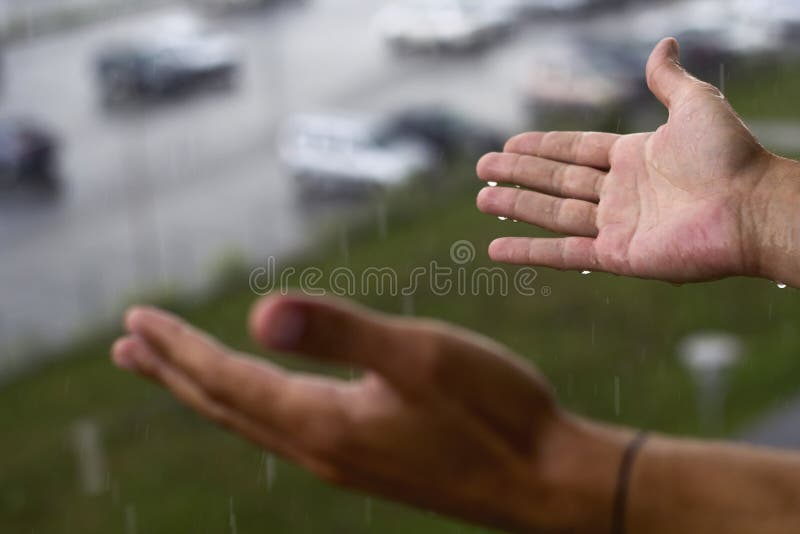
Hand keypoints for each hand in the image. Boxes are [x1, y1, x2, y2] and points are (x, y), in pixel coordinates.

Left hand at [111, 295, 626, 532]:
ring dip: (208, 389)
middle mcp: (320, 447)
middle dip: (173, 371)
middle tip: (128, 344)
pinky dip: (252, 402)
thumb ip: (340, 331)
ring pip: (253, 419)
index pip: (225, 381)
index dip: (177, 349)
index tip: (134, 320)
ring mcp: (344, 458)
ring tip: (176, 367)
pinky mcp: (369, 458)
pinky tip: (264, 396)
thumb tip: (259, 311)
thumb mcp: (419, 357)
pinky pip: (286, 428)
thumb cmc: (493, 412)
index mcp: (322, 422)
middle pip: (224, 405)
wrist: (545, 481)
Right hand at [476, 38, 781, 282]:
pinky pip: (564, 253)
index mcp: (633, 157)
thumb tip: (664, 44)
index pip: (574, 150)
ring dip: (516, 207)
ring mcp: (616, 225)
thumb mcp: (695, 104)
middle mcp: (620, 192)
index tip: (508, 144)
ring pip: (553, 213)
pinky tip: (497, 250)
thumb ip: (668, 79)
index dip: (541, 147)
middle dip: (518, 174)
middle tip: (482, 169)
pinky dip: (529, 252)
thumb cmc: (729, 155)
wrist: (751, 206)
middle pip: (556, 180)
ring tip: (483, 199)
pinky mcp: (617, 255)